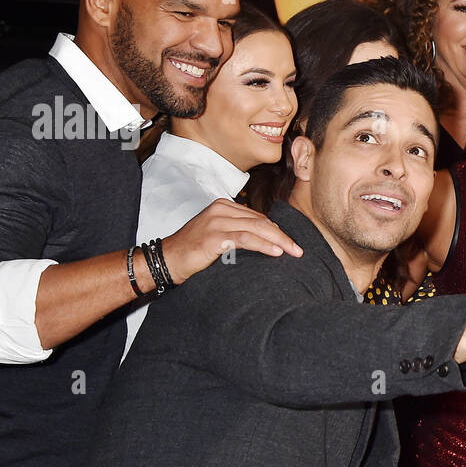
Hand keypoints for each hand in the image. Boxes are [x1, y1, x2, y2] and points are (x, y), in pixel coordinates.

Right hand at [161, 198, 301, 282]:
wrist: (167, 260)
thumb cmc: (193, 251)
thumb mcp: (218, 235)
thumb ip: (238, 231)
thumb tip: (267, 239)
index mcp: (223, 206)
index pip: (257, 217)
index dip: (276, 230)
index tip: (290, 243)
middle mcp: (221, 209)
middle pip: (260, 221)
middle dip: (282, 235)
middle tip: (298, 249)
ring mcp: (216, 221)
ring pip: (256, 228)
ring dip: (278, 241)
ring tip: (293, 251)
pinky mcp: (213, 237)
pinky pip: (245, 239)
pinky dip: (263, 245)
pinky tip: (275, 252)